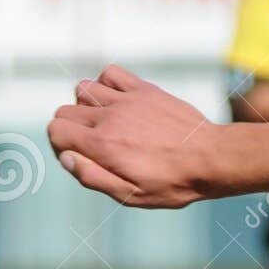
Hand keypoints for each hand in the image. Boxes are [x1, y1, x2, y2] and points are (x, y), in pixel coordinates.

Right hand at [49, 66, 221, 207]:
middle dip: (72, 129)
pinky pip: (110, 73)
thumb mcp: (133, 195)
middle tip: (95, 145)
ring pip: (83, 89)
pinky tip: (118, 102)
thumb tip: (66, 158)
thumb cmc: (175, 183)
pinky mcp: (144, 90)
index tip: (80, 155)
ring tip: (107, 124)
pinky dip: (106, 84)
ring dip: (87, 106)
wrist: (213, 159)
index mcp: (103, 145)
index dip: (60, 145)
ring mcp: (127, 100)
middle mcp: (110, 118)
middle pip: (65, 111)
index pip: (55, 130)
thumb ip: (94, 178)